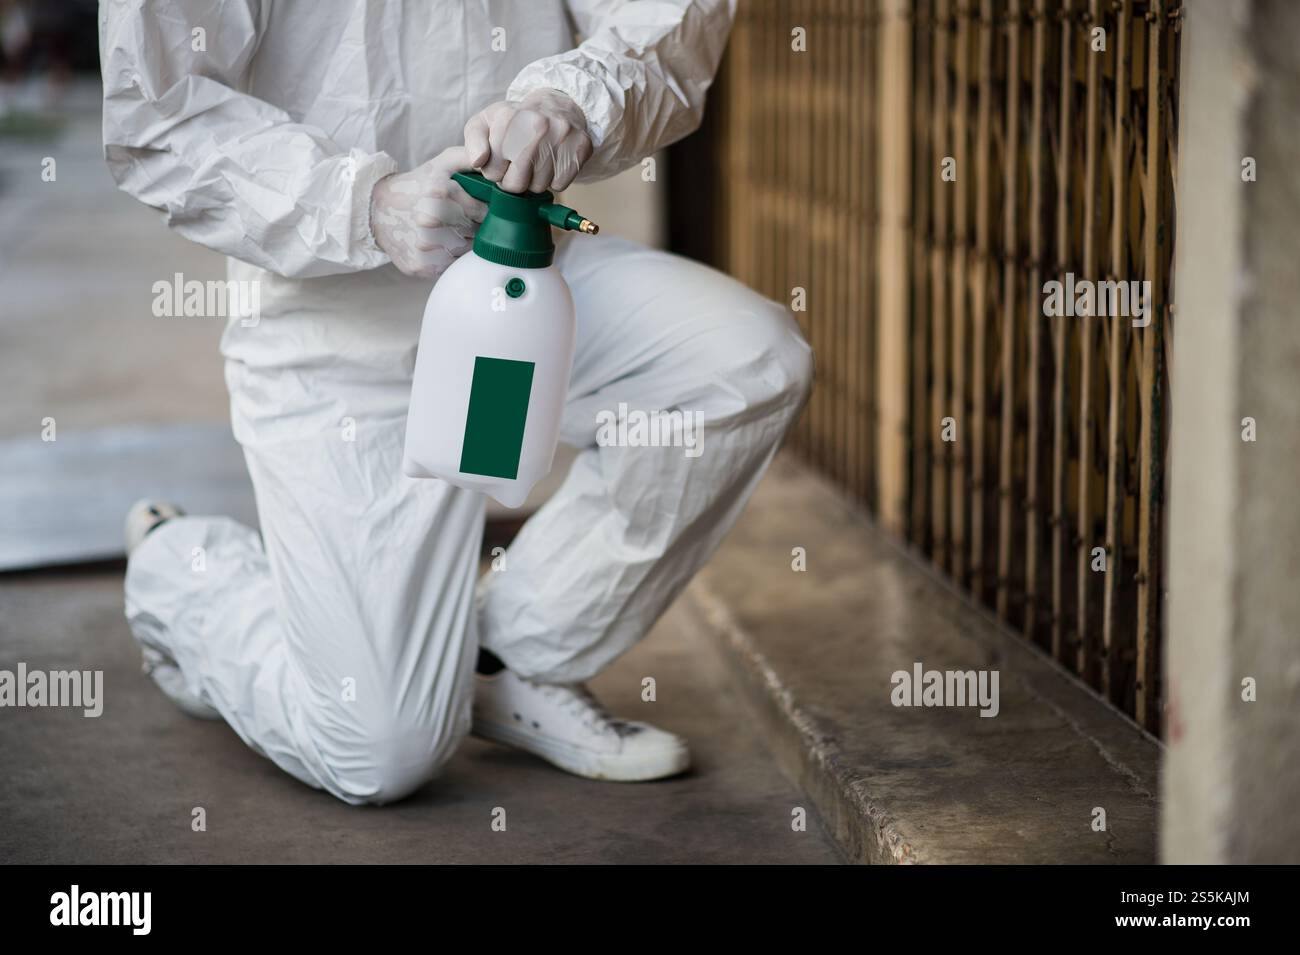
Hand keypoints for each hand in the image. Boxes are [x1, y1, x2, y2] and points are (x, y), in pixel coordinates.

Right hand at [370, 145, 487, 278]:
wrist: (377, 210)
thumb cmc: (418, 185)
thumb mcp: (441, 163)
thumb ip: (470, 157)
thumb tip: (493, 163)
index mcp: (440, 193)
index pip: (485, 211)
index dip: (486, 211)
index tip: (479, 209)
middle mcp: (432, 221)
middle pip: (478, 233)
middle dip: (476, 227)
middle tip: (462, 220)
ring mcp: (426, 246)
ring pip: (467, 251)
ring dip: (465, 244)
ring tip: (451, 231)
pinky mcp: (421, 266)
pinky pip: (452, 265)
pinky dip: (451, 257)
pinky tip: (440, 244)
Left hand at [464, 89, 592, 193]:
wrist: (554, 105)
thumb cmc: (514, 120)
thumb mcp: (484, 124)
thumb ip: (473, 142)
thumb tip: (478, 161)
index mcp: (509, 117)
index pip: (493, 171)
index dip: (494, 172)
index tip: (501, 160)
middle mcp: (537, 124)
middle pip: (517, 183)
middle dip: (513, 181)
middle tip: (517, 166)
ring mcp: (562, 135)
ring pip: (540, 186)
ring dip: (534, 180)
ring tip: (535, 161)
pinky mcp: (581, 146)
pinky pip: (561, 184)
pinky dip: (554, 179)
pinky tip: (551, 161)